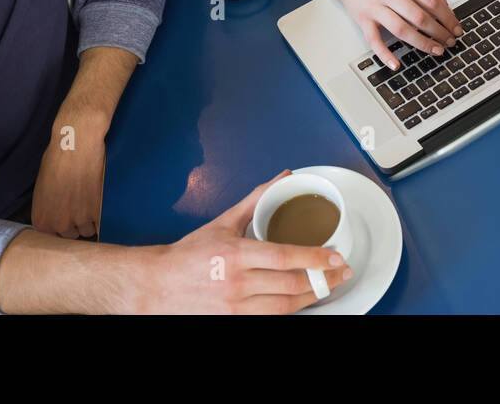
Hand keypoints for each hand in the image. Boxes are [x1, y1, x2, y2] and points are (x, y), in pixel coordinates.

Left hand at [31, 105, 105, 238]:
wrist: (77, 144)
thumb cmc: (58, 158)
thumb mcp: (43, 187)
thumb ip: (48, 208)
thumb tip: (56, 215)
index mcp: (42, 220)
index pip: (54, 237)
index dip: (63, 225)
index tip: (70, 215)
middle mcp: (59, 224)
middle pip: (72, 235)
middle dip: (77, 222)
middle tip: (82, 204)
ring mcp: (79, 220)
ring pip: (89, 230)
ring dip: (92, 218)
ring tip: (93, 198)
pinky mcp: (98, 212)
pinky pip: (103, 223)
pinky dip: (104, 215)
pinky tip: (102, 201)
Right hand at [135, 171, 351, 313]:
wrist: (157, 286)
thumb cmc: (189, 254)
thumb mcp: (223, 222)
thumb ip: (256, 200)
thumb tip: (282, 179)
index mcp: (235, 254)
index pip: (283, 256)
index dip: (314, 258)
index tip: (335, 257)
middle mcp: (236, 283)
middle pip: (290, 285)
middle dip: (322, 280)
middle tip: (341, 272)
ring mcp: (234, 308)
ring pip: (284, 308)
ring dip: (311, 298)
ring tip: (328, 287)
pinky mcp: (232, 322)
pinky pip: (269, 320)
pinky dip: (288, 311)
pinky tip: (302, 301)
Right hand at [327, 0, 463, 69]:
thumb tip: (447, 10)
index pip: (432, 1)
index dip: (448, 17)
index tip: (456, 28)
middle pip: (420, 17)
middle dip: (439, 32)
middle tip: (449, 41)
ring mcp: (375, 7)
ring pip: (401, 29)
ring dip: (422, 43)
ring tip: (436, 50)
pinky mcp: (363, 19)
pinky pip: (374, 40)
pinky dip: (385, 55)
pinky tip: (396, 64)